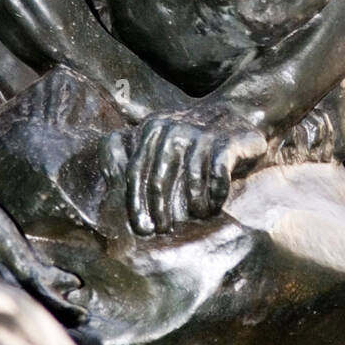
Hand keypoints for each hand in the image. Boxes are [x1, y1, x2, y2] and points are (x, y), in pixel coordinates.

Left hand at [126, 103, 266, 234]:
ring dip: (193, 203)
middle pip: (159, 178)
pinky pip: (217, 173)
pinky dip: (215, 193)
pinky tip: (215, 205)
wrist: (237, 114)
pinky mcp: (228, 141)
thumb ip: (130, 151)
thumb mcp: (159, 139)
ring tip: (197, 216)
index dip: (136, 202)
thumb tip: (108, 172)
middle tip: (165, 230)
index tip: (141, 228)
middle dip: (160, 209)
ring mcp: (202, 133)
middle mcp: (174, 128)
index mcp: (152, 129)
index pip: (136, 171)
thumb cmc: (190, 139)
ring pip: (190, 178)